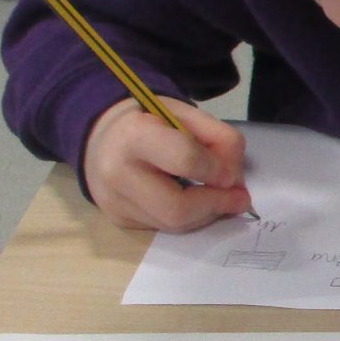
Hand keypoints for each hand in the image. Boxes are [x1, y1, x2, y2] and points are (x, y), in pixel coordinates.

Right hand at [81, 96, 252, 231]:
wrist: (100, 137)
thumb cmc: (149, 121)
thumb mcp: (185, 113)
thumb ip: (219, 138)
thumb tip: (234, 180)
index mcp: (134, 135)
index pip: (185, 160)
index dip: (217, 170)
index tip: (232, 174)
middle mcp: (117, 174)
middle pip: (177, 208)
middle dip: (216, 205)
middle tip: (239, 199)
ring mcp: (114, 202)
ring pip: (173, 224)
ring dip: (207, 214)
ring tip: (220, 198)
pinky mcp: (119, 220)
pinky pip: (164, 227)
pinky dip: (189, 217)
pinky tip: (195, 201)